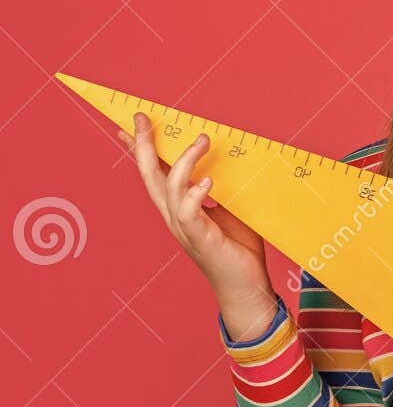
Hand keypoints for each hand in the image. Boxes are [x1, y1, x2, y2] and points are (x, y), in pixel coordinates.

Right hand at [119, 111, 274, 332]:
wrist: (246, 286)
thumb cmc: (237, 248)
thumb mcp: (230, 210)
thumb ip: (222, 188)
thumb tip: (225, 161)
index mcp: (179, 208)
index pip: (155, 174)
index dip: (141, 150)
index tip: (133, 124)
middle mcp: (175, 217)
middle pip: (150, 177)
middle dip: (143, 147)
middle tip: (142, 119)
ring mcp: (185, 229)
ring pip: (170, 191)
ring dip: (182, 163)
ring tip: (200, 141)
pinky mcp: (201, 240)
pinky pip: (190, 214)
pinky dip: (194, 195)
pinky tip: (207, 182)